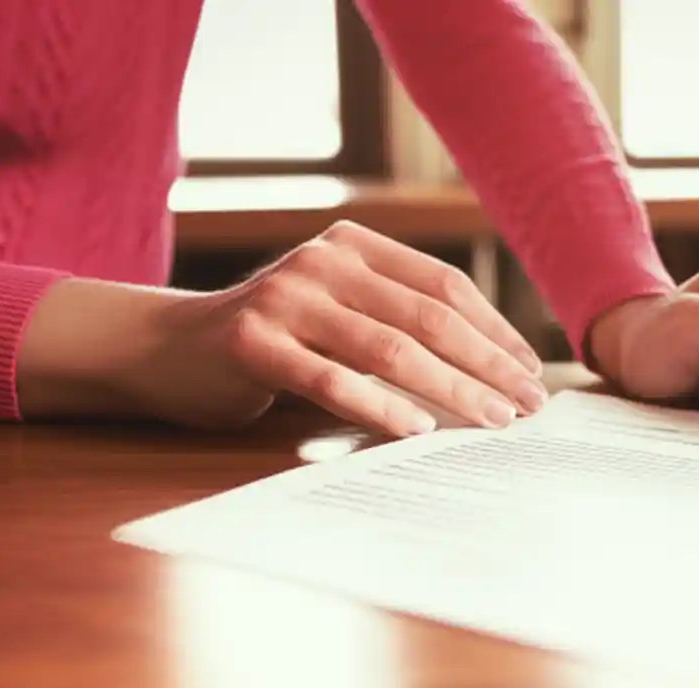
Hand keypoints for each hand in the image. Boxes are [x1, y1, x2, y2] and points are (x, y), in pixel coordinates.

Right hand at [20, 222, 545, 434]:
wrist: (167, 348)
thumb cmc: (275, 340)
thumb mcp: (338, 313)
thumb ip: (396, 324)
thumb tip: (492, 373)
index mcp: (354, 245)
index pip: (444, 286)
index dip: (494, 330)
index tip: (531, 371)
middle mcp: (323, 261)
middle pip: (428, 318)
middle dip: (487, 366)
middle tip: (527, 406)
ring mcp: (285, 296)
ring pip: (389, 348)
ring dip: (451, 389)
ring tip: (492, 422)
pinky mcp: (251, 341)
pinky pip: (329, 379)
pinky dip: (379, 407)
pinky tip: (417, 432)